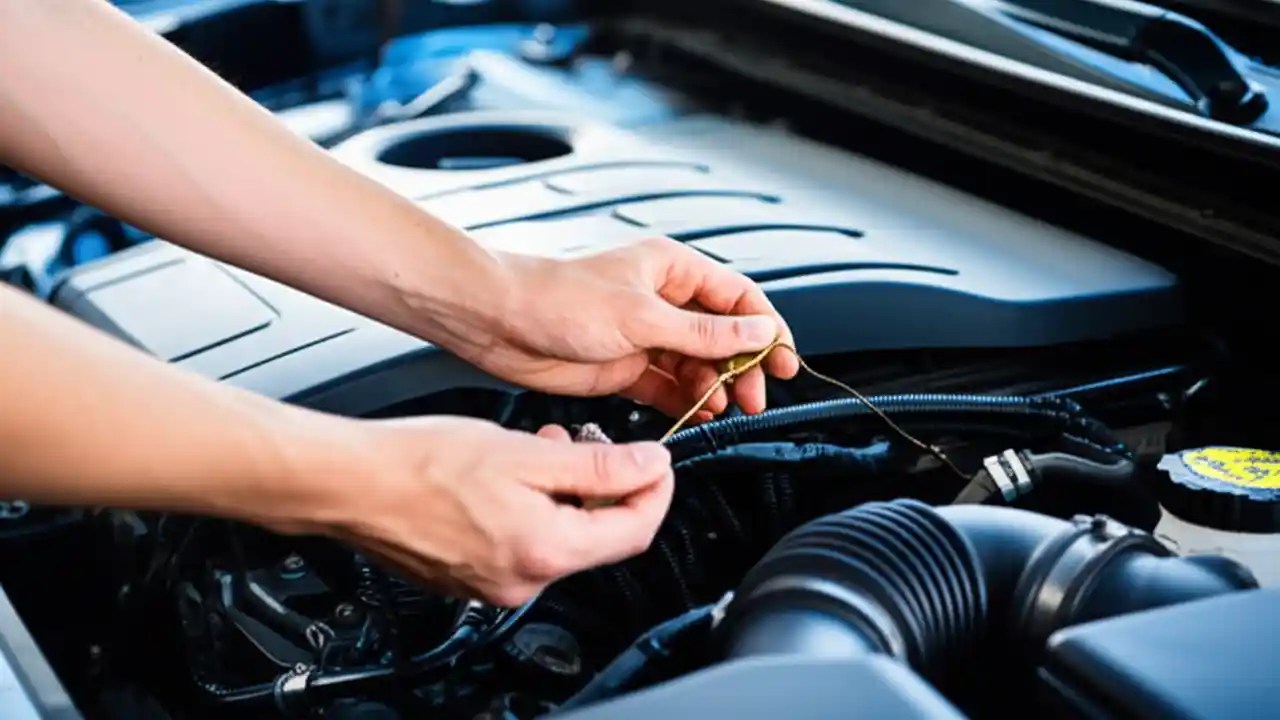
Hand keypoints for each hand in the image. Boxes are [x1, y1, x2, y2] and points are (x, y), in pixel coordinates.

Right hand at [296, 417, 673, 606]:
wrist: (352, 483)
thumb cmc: (422, 465)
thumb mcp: (527, 452)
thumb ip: (599, 464)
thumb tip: (650, 466)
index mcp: (546, 550)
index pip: (635, 531)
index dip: (656, 491)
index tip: (658, 461)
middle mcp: (523, 580)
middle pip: (597, 536)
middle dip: (603, 485)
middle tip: (585, 441)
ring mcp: (494, 584)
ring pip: (559, 537)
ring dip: (565, 492)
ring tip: (539, 448)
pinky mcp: (470, 577)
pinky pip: (522, 544)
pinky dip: (531, 508)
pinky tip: (509, 474)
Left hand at [438, 237, 799, 419]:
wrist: (500, 323)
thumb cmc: (558, 300)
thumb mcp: (641, 317)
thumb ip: (704, 331)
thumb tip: (757, 331)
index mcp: (672, 270)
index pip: (738, 298)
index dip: (767, 330)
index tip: (783, 362)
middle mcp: (663, 300)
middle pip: (724, 335)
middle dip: (744, 366)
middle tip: (756, 396)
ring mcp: (646, 335)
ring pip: (700, 364)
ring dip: (717, 387)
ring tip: (724, 407)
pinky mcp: (627, 366)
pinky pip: (671, 385)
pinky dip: (688, 400)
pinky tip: (698, 412)